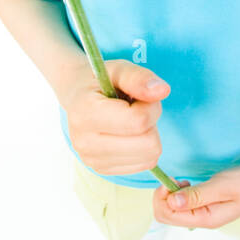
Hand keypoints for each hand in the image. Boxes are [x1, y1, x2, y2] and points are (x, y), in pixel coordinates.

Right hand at [64, 59, 170, 175]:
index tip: (141, 97)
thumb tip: (163, 91)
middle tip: (137, 109)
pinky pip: (143, 165)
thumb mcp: (119, 69)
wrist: (76, 95)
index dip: (151, 107)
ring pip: (149, 158)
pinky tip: (126, 134)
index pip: (138, 121)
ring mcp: (91, 160)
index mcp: (85, 112)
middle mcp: (84, 142)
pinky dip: (142, 149)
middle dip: (151, 124)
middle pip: (147, 145)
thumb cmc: (100, 80)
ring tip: (130, 121)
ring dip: (148, 136)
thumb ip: (139, 77)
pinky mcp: (101, 170)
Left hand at [152, 158, 239, 229]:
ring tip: (182, 180)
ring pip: (175, 210)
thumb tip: (172, 203)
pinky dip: (180, 193)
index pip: (169, 216)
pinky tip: (187, 183)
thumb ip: (197, 195)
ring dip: (171, 195)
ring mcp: (205, 212)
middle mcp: (203, 219)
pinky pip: (185, 204)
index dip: (162, 198)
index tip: (170, 180)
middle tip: (174, 179)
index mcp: (206, 219)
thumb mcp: (222, 186)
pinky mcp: (208, 204)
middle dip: (163, 198)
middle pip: (168, 215)